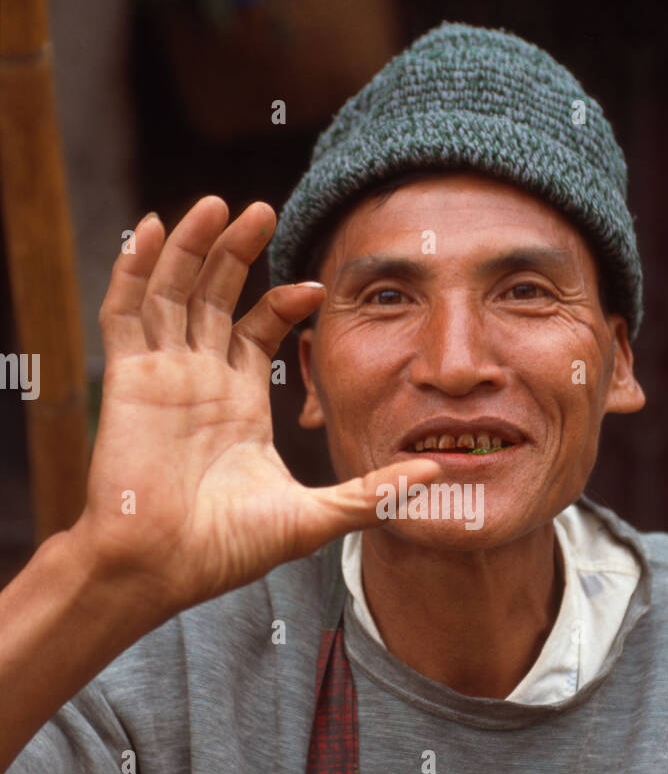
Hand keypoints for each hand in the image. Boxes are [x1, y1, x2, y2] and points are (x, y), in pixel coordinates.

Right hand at [76, 196, 439, 616]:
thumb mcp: (313, 516)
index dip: (282, 300)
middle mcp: (199, 379)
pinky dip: (135, 269)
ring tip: (217, 204)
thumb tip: (436, 474)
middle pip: (216, 295)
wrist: (164, 569)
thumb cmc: (228, 550)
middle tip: (263, 210)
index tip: (314, 285)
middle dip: (238, 252)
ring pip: (173, 291)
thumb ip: (371, 492)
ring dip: (191, 246)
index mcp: (238, 403)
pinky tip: (154, 230)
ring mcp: (161, 374)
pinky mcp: (128, 377)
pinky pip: (125, 311)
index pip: (256, 329)